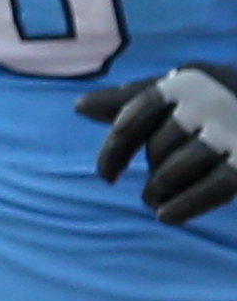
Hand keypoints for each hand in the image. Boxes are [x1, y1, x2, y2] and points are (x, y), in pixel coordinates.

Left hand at [77, 65, 236, 225]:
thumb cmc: (222, 99)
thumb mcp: (183, 91)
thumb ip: (133, 99)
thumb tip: (79, 107)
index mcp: (188, 83)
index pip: (134, 116)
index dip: (114, 150)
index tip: (107, 176)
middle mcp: (212, 101)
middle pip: (158, 146)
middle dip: (150, 170)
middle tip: (149, 187)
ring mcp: (234, 130)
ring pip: (178, 168)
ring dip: (159, 189)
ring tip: (153, 199)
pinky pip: (212, 188)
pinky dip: (184, 205)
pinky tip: (165, 217)